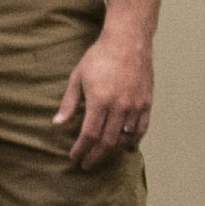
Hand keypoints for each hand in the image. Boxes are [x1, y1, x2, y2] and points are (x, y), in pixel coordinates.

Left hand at [54, 30, 154, 167]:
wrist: (128, 41)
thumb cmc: (99, 57)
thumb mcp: (78, 77)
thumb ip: (69, 103)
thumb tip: (57, 124)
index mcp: (100, 101)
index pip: (89, 135)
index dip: (81, 149)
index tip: (74, 157)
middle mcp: (119, 107)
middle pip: (107, 142)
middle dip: (95, 156)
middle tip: (86, 164)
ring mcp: (135, 106)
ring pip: (124, 139)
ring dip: (112, 151)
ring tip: (103, 156)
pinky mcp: (146, 103)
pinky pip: (141, 129)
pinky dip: (133, 141)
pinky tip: (126, 148)